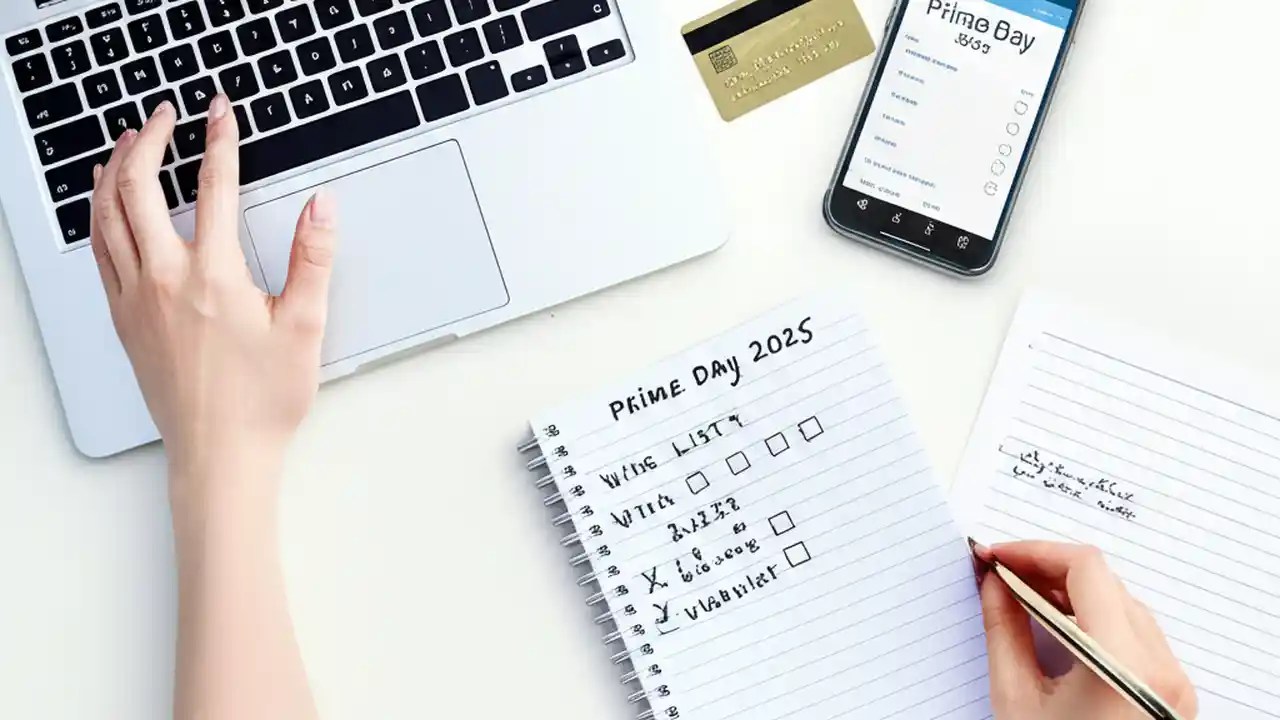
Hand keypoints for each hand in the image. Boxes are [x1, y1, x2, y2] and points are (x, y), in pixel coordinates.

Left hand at [90, 95, 335, 499]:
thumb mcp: (305, 326)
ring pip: (105, 215)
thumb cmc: (263, 400)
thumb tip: (321, 206)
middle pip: (138, 188)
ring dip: (113, 169)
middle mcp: (164, 280)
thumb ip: (313, 257)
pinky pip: (99, 251)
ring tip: (127, 142)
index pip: (213, 188)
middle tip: (166, 116)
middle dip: (150, 140)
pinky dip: (98, 214)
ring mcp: (135, 299)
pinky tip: (105, 202)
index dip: (218, 140)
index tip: (220, 112)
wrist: (220, 454)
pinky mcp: (123, 320)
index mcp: (212, 277)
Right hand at [977, 541, 1197, 719]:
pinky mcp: (1172, 692)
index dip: (1035, 552)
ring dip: (1071, 592)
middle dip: (1047, 570)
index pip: (1085, 570)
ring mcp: (1173, 679)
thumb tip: (992, 583)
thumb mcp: (1017, 700)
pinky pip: (1135, 633)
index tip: (997, 556)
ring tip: (1023, 597)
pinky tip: (1057, 624)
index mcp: (1122, 663)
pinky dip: (1095, 618)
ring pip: (1122, 603)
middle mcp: (1161, 666)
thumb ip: (1004, 631)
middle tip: (1001, 573)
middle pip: (1105, 582)